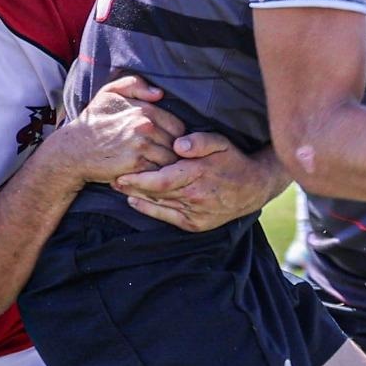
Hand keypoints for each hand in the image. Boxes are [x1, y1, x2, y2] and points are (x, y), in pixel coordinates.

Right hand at [44, 76, 184, 185]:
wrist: (72, 151)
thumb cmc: (92, 122)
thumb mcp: (108, 94)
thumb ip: (134, 84)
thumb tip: (159, 94)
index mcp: (144, 110)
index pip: (178, 126)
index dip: (175, 137)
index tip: (166, 144)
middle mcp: (145, 127)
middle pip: (177, 145)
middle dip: (172, 153)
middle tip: (165, 160)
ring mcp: (141, 147)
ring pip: (170, 160)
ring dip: (167, 167)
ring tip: (161, 170)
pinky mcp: (135, 166)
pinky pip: (158, 173)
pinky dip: (157, 177)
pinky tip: (150, 177)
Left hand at [115, 134, 283, 231]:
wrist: (254, 187)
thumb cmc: (233, 160)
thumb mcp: (221, 142)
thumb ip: (200, 141)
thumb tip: (179, 144)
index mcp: (199, 175)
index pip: (161, 180)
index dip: (138, 179)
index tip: (120, 173)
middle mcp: (195, 197)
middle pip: (155, 194)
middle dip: (131, 187)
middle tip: (112, 180)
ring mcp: (195, 213)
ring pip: (159, 205)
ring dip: (136, 197)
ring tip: (118, 188)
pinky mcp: (195, 225)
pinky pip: (167, 218)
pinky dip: (149, 210)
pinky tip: (134, 202)